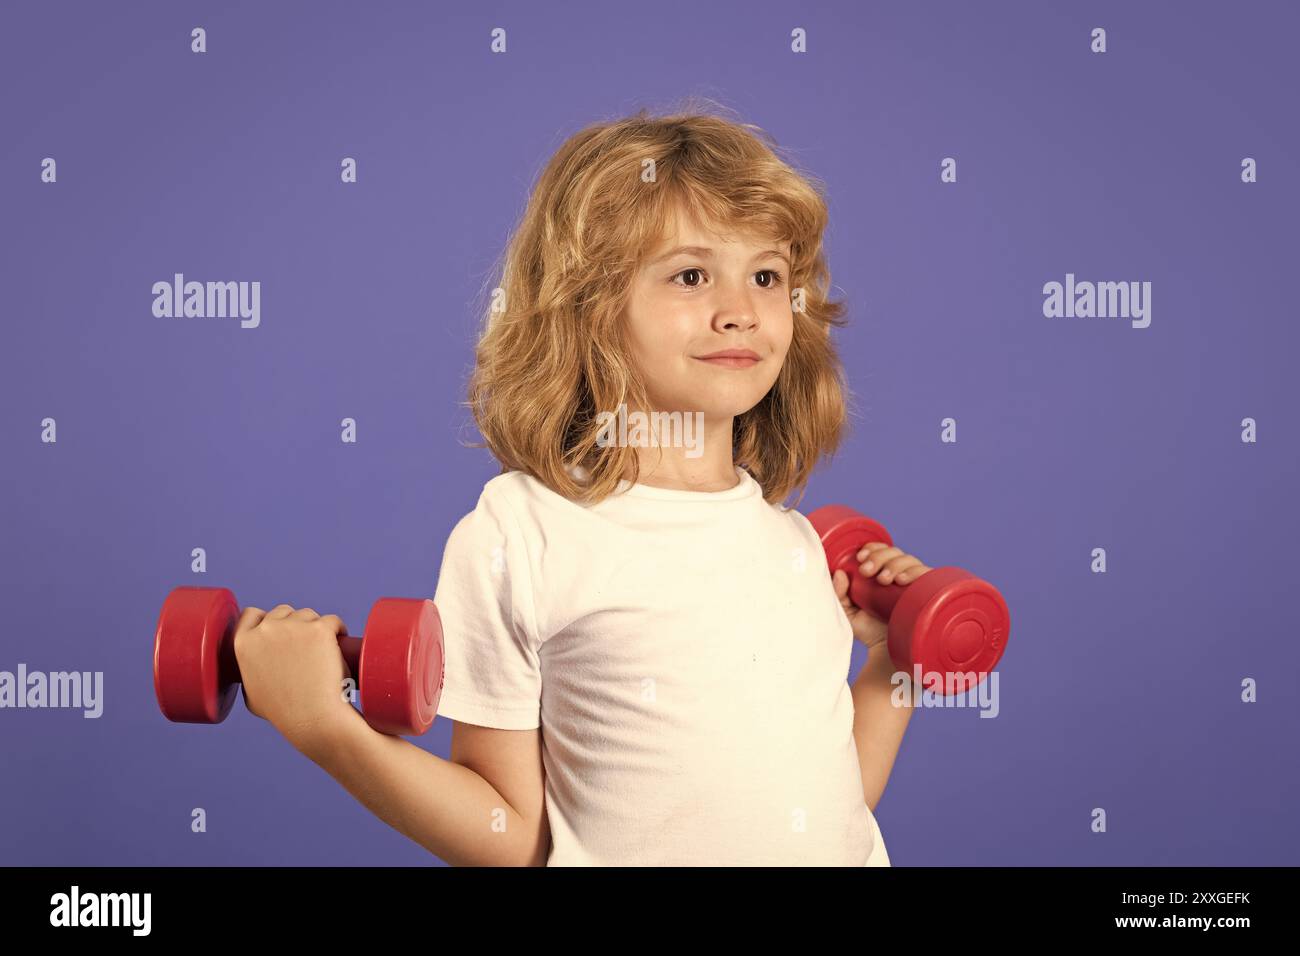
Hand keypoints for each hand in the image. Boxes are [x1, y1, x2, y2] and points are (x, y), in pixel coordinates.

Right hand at [232, 603, 354, 748]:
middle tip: (306, 648)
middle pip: (282, 612)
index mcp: (243, 644)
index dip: (266, 620)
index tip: (279, 630)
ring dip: (315, 627)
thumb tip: (256, 666)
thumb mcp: (251, 693)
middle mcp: (265, 630)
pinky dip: (337, 630)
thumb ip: (250, 673)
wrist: (311, 718)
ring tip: (322, 653)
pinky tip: (338, 643)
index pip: (251, 614)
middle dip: (293, 624)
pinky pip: (331, 621)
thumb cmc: (284, 712)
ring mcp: (293, 627)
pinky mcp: (319, 629)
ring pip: (307, 615)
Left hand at [832, 542, 933, 649]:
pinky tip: (902, 580)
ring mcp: (915, 584)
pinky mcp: (928, 594)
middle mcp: (900, 575)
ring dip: (894, 564)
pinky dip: (914, 572)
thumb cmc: (868, 631)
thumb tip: (839, 574)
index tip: (860, 557)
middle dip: (879, 557)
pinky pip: (927, 574)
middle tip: (867, 571)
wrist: (886, 653)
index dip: (872, 548)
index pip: (881, 550)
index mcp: (882, 573)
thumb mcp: (847, 612)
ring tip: (883, 580)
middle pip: (894, 552)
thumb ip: (839, 594)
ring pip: (909, 560)